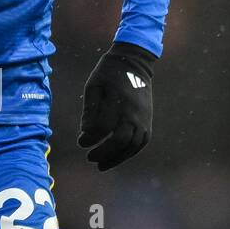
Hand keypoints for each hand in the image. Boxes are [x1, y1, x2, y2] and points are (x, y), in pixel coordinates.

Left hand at [77, 42, 154, 170]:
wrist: (134, 63)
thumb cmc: (108, 74)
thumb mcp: (93, 86)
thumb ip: (90, 110)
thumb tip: (85, 132)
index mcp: (118, 100)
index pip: (103, 127)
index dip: (90, 138)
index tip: (81, 142)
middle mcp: (133, 111)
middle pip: (120, 140)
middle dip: (103, 152)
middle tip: (89, 158)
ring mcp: (144, 117)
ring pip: (132, 145)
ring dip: (117, 158)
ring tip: (102, 165)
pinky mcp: (148, 120)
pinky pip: (141, 142)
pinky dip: (129, 153)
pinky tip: (117, 157)